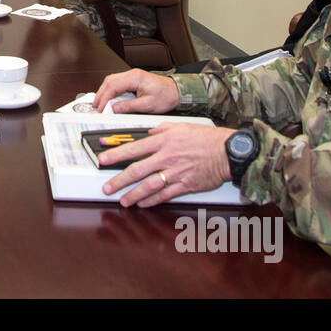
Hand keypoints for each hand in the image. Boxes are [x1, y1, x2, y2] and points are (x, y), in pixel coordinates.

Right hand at [93, 69, 179, 113]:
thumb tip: (114, 109)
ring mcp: (132, 75)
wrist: (176, 91)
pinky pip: (117, 82)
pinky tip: (109, 98)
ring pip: (112, 80)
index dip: (104, 98)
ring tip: (100, 103)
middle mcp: (132, 74)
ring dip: (105, 91)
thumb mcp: (147, 105)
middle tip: (96, 105)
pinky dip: (111, 90)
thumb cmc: (166, 96)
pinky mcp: (133, 79)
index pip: (113, 86)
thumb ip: (128, 107)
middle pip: (109, 81)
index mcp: (135, 78)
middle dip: (101, 93)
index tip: (100, 107)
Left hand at [99, 123, 233, 206]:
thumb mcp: (181, 127)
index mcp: (164, 141)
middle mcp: (166, 157)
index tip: (102, 159)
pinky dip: (152, 200)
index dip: (115, 154)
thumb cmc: (206, 139)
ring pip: (148, 186)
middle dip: (118, 180)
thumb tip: (148, 132)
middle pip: (137, 170)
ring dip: (133, 195)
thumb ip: (162, 129)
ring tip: (122, 200)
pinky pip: (164, 195)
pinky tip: (143, 204)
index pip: (134, 148)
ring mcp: (175, 173)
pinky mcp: (185, 185)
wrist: (227, 152)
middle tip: (107, 187)